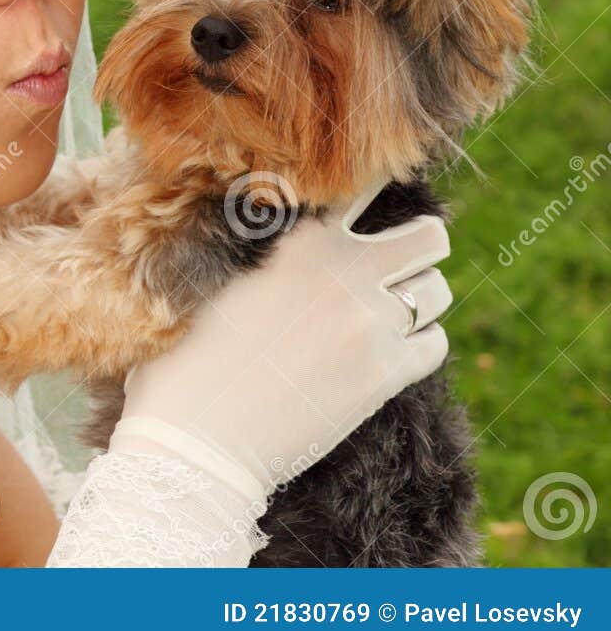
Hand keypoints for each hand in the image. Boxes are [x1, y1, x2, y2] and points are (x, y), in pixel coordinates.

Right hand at [110, 176, 452, 501]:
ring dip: (420, 298)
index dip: (373, 194)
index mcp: (300, 242)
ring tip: (391, 312)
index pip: (362, 194)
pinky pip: (433, 345)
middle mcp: (344, 273)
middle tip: (400, 262)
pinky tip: (387, 354)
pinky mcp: (384, 375)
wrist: (200, 437)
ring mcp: (369, 324)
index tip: (372, 205)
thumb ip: (276, 258)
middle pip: (428, 237)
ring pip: (437, 292)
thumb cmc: (194, 361)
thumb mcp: (227, 287)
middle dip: (421, 246)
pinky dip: (418, 345)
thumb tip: (302, 241)